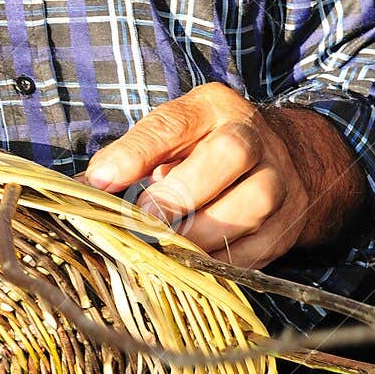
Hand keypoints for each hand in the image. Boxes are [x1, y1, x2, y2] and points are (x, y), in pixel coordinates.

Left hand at [84, 82, 365, 267]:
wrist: (287, 162)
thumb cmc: (206, 150)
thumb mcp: (173, 137)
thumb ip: (133, 156)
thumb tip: (87, 187)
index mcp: (213, 109)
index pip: (174, 123)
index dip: (136, 154)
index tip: (102, 182)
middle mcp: (253, 137)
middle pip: (229, 154)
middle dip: (181, 193)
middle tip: (145, 220)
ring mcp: (279, 181)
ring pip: (252, 205)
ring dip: (201, 233)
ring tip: (168, 247)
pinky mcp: (287, 225)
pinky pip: (257, 250)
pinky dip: (220, 263)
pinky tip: (192, 264)